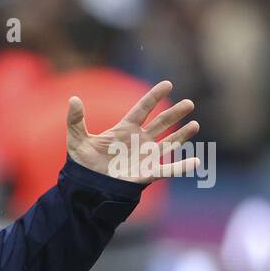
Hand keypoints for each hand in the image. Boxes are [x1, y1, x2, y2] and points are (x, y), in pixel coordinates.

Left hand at [66, 80, 200, 184]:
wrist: (86, 186)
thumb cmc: (83, 163)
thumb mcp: (76, 139)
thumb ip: (75, 120)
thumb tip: (73, 99)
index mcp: (125, 129)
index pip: (142, 109)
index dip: (154, 97)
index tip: (167, 84)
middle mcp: (139, 140)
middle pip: (161, 123)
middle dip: (174, 113)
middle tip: (189, 104)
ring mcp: (145, 156)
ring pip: (169, 143)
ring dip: (182, 135)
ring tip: (194, 124)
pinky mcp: (147, 173)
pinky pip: (168, 169)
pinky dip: (181, 167)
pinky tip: (195, 161)